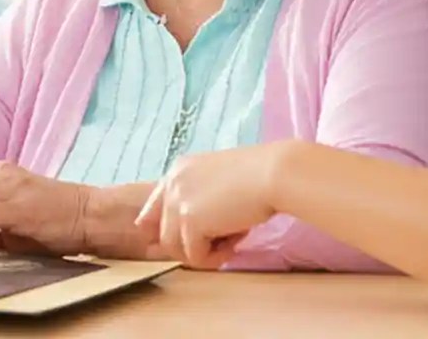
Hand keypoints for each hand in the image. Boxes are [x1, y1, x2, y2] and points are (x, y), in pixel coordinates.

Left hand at [134, 145, 279, 268]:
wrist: (275, 173)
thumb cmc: (260, 178)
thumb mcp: (220, 185)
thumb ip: (199, 203)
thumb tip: (186, 238)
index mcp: (179, 171)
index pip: (152, 211)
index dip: (166, 232)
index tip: (185, 246)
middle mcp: (172, 183)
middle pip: (163, 235)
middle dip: (191, 245)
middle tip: (223, 241)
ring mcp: (177, 201)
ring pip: (175, 249)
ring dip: (204, 252)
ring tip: (232, 240)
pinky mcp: (189, 221)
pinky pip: (194, 257)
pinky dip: (216, 257)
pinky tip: (236, 240)